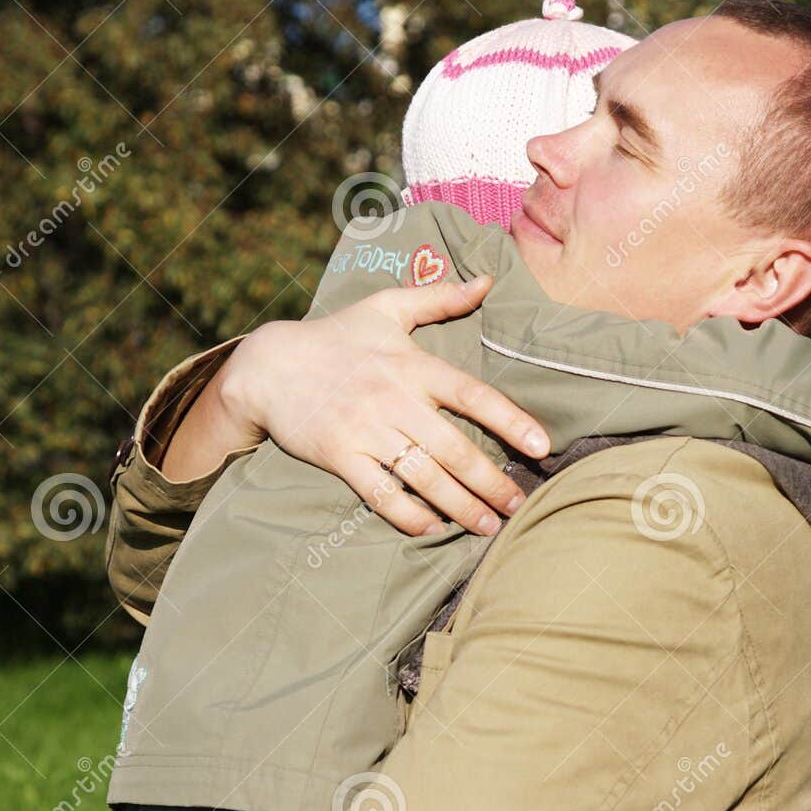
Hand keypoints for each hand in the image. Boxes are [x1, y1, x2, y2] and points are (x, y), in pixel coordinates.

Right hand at [218, 275, 550, 536]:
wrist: (268, 365)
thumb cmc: (335, 337)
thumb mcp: (386, 307)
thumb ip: (439, 297)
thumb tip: (488, 280)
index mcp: (413, 366)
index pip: (473, 395)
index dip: (511, 420)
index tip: (541, 445)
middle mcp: (393, 399)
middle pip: (454, 448)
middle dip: (492, 482)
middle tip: (519, 505)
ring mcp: (365, 430)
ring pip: (423, 476)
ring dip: (460, 506)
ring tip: (488, 526)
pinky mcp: (339, 455)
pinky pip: (381, 493)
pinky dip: (408, 515)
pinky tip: (432, 529)